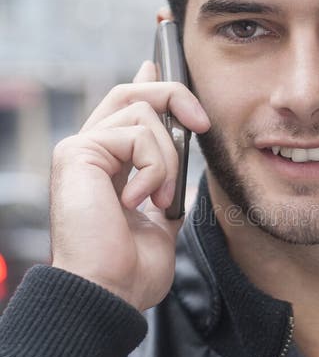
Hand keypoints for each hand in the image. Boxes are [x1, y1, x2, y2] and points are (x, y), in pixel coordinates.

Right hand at [50, 61, 209, 310]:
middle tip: (202, 123)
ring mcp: (80, 149)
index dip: (148, 81)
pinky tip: (141, 201)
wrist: (110, 293)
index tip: (160, 63)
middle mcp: (89, 151)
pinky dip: (154, 167)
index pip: (126, 107)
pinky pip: (136, 134)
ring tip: (161, 199)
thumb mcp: (162, 222)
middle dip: (174, 95)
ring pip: (143, 112)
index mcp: (107, 164)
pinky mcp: (77, 152)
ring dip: (168, 157)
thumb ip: (167, 188)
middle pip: (133, 92)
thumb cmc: (130, 269)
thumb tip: (187, 170)